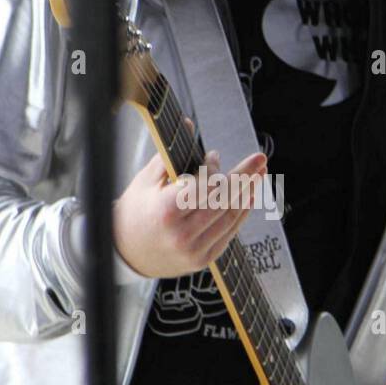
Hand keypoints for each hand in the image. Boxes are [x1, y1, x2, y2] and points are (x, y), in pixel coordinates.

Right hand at [113, 118, 267, 278]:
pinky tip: (248, 197)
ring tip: (259, 174)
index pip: (206, 186)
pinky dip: (241, 213)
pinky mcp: (202, 260)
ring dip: (247, 193)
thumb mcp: (146, 180)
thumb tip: (189, 124)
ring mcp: (194, 251)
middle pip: (224, 200)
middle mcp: (183, 235)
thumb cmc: (134, 211)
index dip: (215, 169)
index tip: (215, 156)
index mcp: (167, 211)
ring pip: (231, 217)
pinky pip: (229, 233)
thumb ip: (170, 154)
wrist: (125, 253)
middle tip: (260, 159)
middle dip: (244, 177)